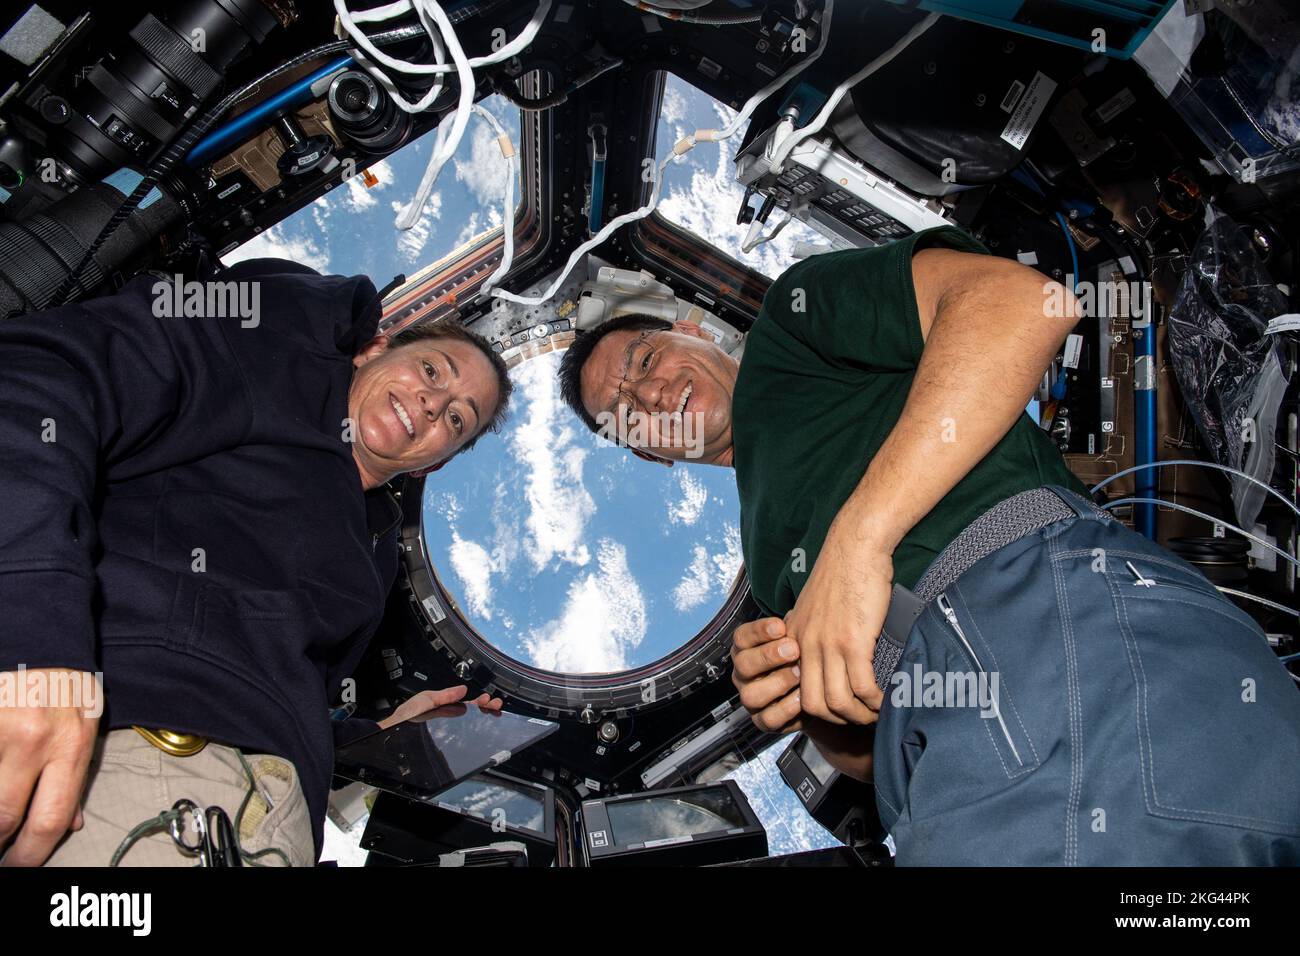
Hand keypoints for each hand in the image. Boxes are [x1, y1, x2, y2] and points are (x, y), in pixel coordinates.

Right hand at [0, 668, 99, 866]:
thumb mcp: (88, 728)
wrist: (42, 640)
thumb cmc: (69, 686)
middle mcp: (33, 742)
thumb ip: (75, 777)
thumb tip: (67, 825)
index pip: (48, 820)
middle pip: (3, 818)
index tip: (20, 867)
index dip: (30, 855)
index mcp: (70, 747)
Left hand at [377, 685, 503, 728]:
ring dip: (481, 719)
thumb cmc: (406, 716)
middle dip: (485, 708)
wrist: (394, 731)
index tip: (488, 699)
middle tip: (496, 705)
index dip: (479, 701)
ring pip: (468, 725)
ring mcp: (446, 729)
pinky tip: (478, 732)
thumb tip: (462, 689)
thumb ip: (445, 696)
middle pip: (471, 713)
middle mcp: (447, 718)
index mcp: (444, 706)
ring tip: (492, 714)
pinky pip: (460, 737)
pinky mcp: (443, 740)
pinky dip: (471, 735)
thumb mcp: (426, 700)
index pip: (467, 703)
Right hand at [730, 616, 803, 732]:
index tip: (780, 626)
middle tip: (793, 648)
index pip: (741, 638)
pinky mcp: (763, 722)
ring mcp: (751, 700)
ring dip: (776, 683)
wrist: (818, 692)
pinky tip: (802, 697)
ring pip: (751, 695)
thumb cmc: (805, 657)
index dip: (759, 631)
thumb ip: (796, 628)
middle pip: (743, 664)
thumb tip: (799, 613)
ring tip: (799, 673)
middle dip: (768, 656)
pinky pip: (768, 719)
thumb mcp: (800, 639)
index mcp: (747, 651)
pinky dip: (785, 709)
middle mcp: (744, 675)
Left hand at [786, 521, 892, 725]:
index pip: (796, 690)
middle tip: (860, 717)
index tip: (839, 710)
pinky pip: (862, 686)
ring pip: (837, 702)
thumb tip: (830, 656)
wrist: (855, 546)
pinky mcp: (853, 641)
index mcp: (795, 640)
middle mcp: (807, 646)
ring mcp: (828, 645)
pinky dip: (875, 701)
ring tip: (876, 713)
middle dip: (839, 720)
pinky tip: (886, 700)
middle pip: (813, 705)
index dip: (818, 709)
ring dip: (860, 715)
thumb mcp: (816, 608)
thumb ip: (816, 634)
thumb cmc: (843, 573)